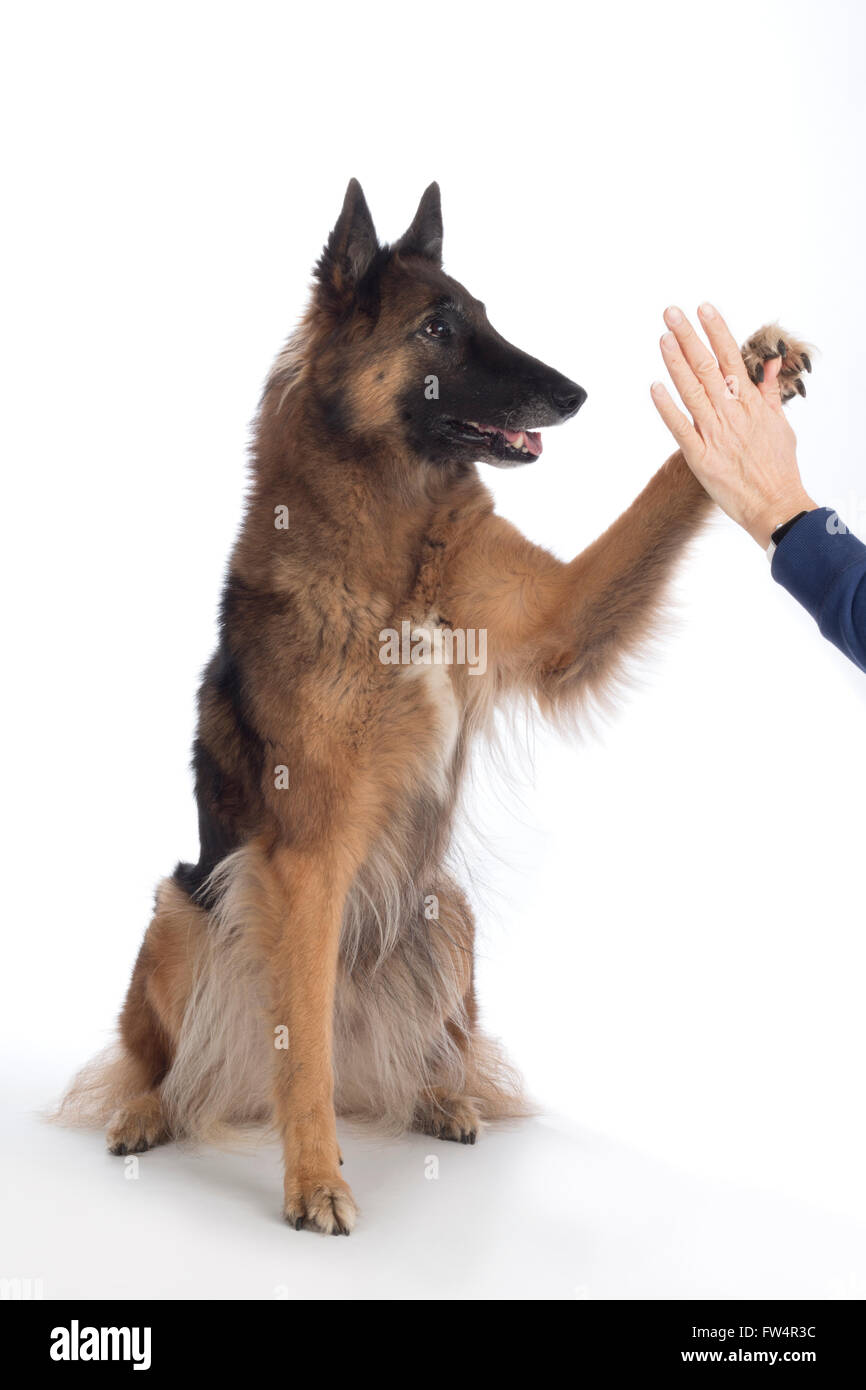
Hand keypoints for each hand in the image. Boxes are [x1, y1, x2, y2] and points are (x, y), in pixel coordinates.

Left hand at [650, 304, 815, 548]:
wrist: (776, 505)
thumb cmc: (779, 467)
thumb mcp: (780, 424)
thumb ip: (768, 392)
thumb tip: (769, 362)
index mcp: (750, 403)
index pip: (731, 357)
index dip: (715, 331)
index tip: (703, 308)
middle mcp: (732, 413)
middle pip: (707, 367)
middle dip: (688, 337)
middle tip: (671, 312)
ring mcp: (715, 434)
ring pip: (692, 391)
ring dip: (676, 363)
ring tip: (663, 338)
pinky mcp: (701, 457)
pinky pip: (680, 428)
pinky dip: (667, 408)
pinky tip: (655, 387)